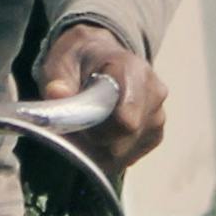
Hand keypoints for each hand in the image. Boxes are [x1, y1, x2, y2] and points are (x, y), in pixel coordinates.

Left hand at [36, 22, 164, 180]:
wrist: (101, 59)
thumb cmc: (80, 61)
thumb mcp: (61, 63)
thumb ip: (59, 79)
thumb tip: (57, 93)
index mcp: (132, 69)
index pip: (128, 114)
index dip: (102, 130)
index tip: (80, 130)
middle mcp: (153, 92)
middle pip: (124, 137)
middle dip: (94, 140)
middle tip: (74, 128)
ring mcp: (158, 115)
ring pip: (124, 151)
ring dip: (99, 148)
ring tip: (86, 127)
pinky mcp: (155, 134)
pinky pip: (128, 157)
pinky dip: (108, 153)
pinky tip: (98, 134)